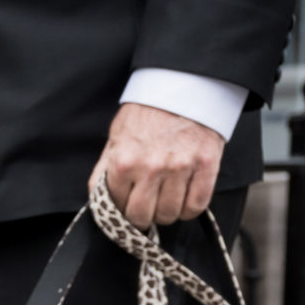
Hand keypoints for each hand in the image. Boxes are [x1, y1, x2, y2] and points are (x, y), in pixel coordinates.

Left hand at [96, 102, 223, 227]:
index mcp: (123, 162)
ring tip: (166, 200)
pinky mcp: (206, 165)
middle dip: (143, 217)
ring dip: (167, 213)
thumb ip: (104, 171)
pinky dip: (189, 209)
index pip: (117, 208)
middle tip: (147, 207)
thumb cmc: (147, 115)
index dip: (122, 210)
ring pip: (170, 214)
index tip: (128, 206)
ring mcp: (181, 167)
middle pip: (143, 217)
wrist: (184, 87)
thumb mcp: (116, 139)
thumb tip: (98, 200)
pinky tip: (184, 200)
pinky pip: (197, 205)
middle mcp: (151, 168)